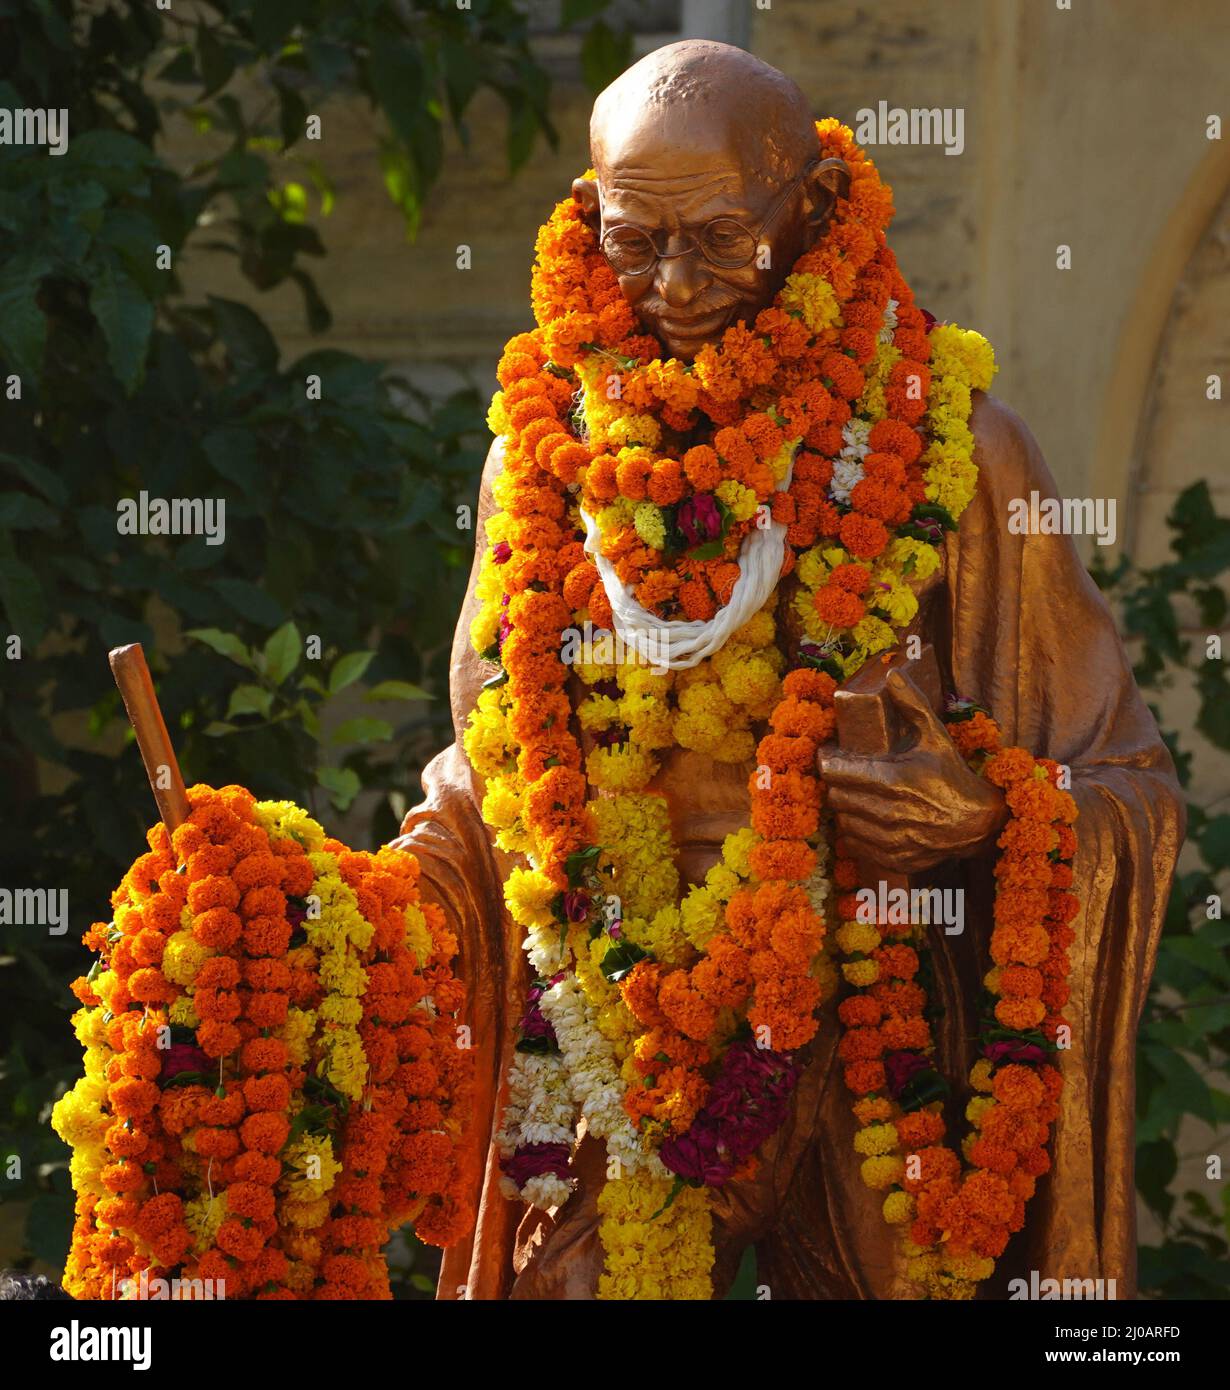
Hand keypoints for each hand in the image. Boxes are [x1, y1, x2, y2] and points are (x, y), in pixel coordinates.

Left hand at [816, 668, 1006, 872]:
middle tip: (846, 772)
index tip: (830, 752)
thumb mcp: (935, 735)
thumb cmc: (953, 775)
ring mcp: (888, 839)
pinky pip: (854, 843)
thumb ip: (911, 703)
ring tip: (858, 794)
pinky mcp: (890, 858)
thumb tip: (892, 672)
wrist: (978, 823)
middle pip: (835, 795)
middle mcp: (887, 812)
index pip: (834, 771)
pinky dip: (856, 831)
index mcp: (893, 779)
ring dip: (846, 807)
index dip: (827, 759)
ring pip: (842, 820)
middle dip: (837, 782)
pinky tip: (868, 817)